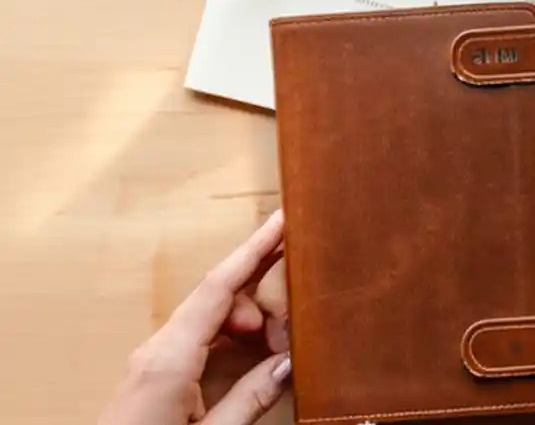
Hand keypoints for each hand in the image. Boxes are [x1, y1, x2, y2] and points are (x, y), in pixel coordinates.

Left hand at [99, 211, 291, 424]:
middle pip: (218, 298)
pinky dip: (231, 342)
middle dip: (261, 298)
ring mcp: (153, 361)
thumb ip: (253, 397)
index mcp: (171, 358)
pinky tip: (253, 360)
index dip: (254, 250)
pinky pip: (199, 340)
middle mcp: (159, 349)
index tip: (282, 221)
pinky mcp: (154, 375)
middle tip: (296, 323)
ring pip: (211, 319)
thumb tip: (289, 363)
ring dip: (248, 325)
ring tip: (277, 353)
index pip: (219, 286)